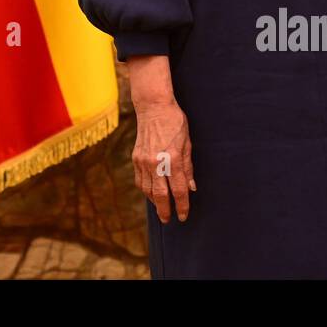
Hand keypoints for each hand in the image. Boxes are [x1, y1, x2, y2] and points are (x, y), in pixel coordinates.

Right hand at [127, 55, 195, 222]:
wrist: (153, 106)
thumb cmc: (174, 121)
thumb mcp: (187, 143)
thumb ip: (188, 167)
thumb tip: (191, 187)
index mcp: (172, 158)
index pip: (179, 189)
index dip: (182, 205)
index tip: (184, 216)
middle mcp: (156, 162)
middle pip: (160, 195)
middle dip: (165, 210)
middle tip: (169, 220)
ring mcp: (143, 160)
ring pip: (147, 189)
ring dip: (154, 201)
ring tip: (161, 207)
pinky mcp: (136, 157)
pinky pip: (140, 180)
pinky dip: (146, 189)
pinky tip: (151, 192)